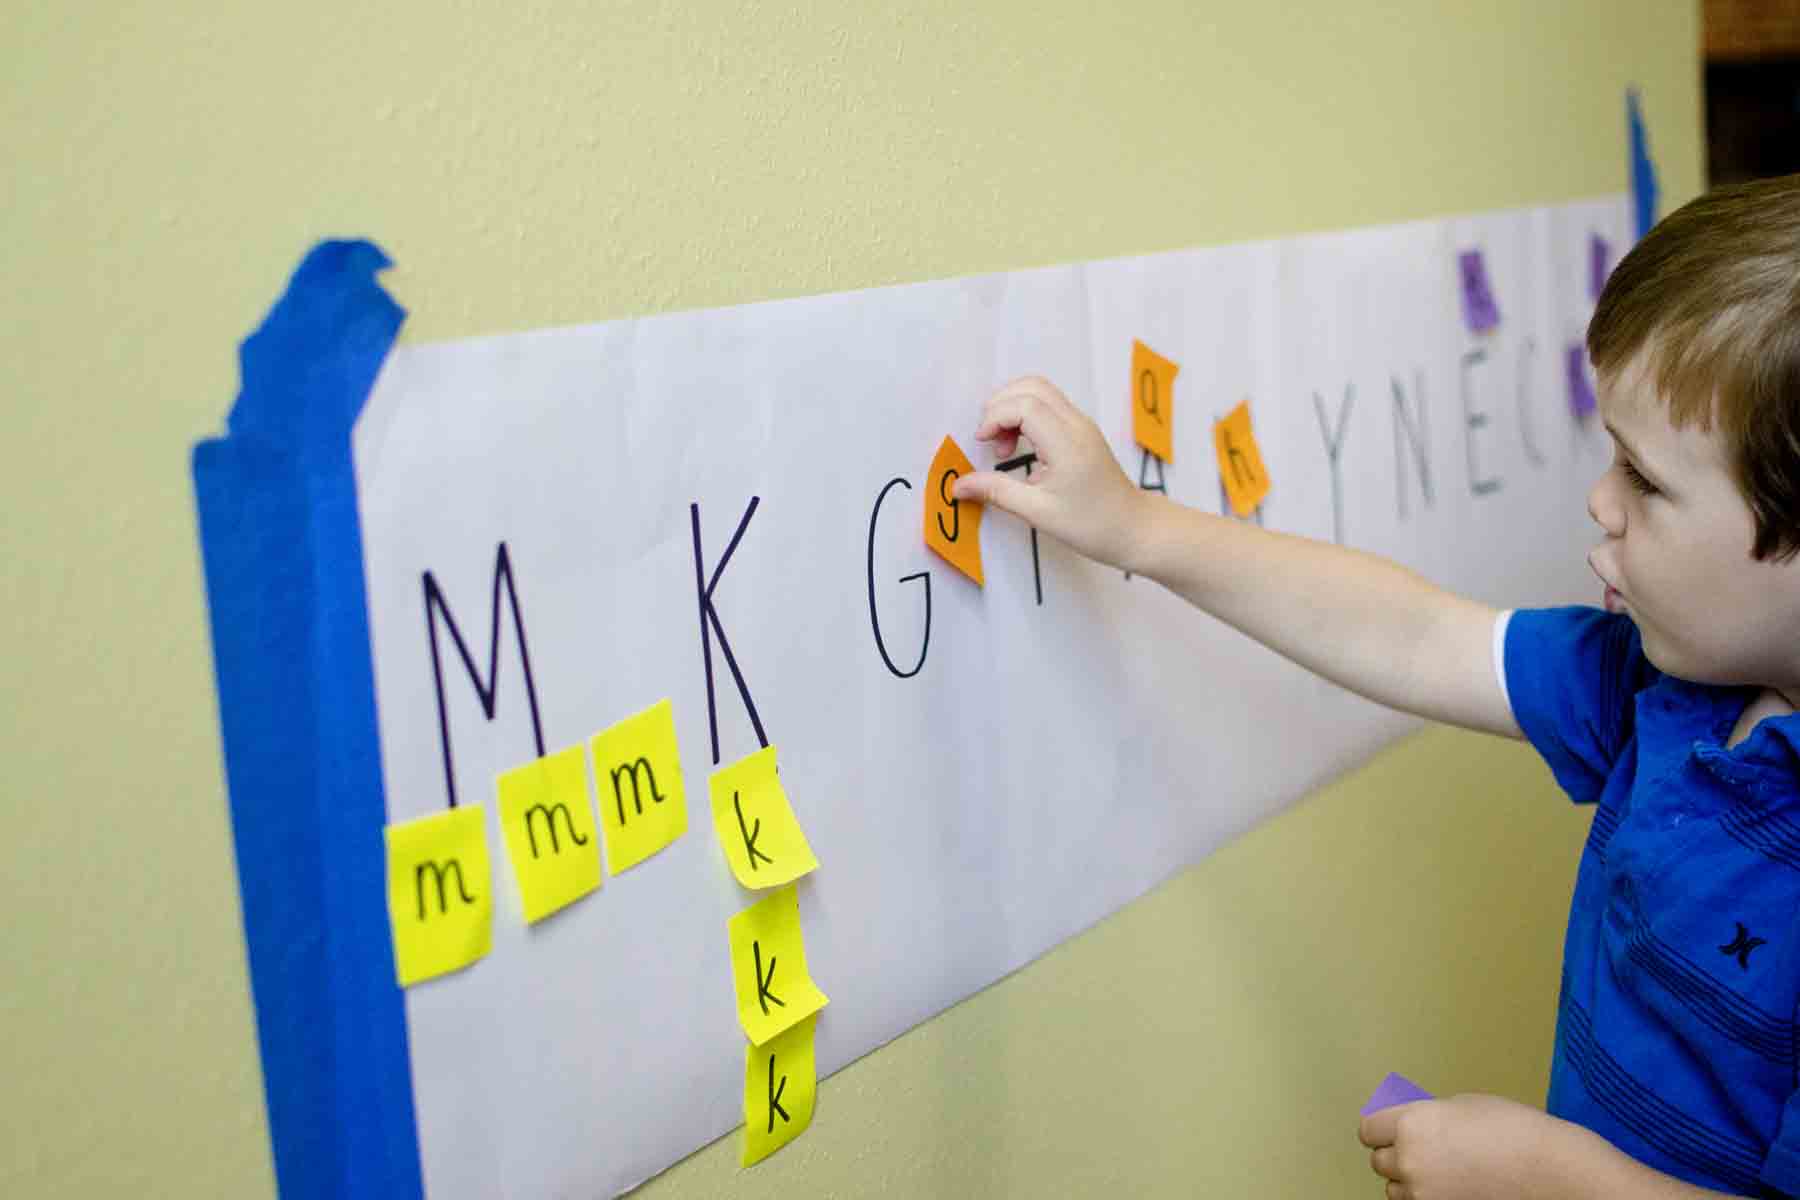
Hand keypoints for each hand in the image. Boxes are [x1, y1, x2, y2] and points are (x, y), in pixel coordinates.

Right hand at [952, 376, 1146, 569]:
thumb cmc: (1092, 525)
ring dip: (1013, 408)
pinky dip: (1026, 415)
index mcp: (1067, 443)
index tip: (982, 442)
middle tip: (989, 440)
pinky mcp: (1081, 431)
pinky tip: (1019, 448)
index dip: (996, 417)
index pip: (1024, 405)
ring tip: (1003, 447)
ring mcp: (1082, 425)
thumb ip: (996, 492)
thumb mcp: (1038, 512)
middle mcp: (1077, 425)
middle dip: (1001, 405)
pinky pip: (1049, 406)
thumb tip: (959, 485)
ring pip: (1041, 391)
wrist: (1134, 529)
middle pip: (1032, 386)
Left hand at [1359, 1094, 1561, 1199]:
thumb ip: (1426, 1117)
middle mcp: (1409, 1161)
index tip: (1386, 1130)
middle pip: (1379, 1161)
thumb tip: (1410, 1125)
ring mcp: (1423, 1194)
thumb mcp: (1461, 1106)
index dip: (1379, 1129)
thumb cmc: (1513, 1131)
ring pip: (1395, 1190)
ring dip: (1409, 1182)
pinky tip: (1449, 1189)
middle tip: (1422, 1151)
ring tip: (1441, 1173)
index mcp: (1411, 1124)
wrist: (1550, 1171)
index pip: (1368, 1130)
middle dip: (1396, 1155)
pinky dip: (1426, 1198)